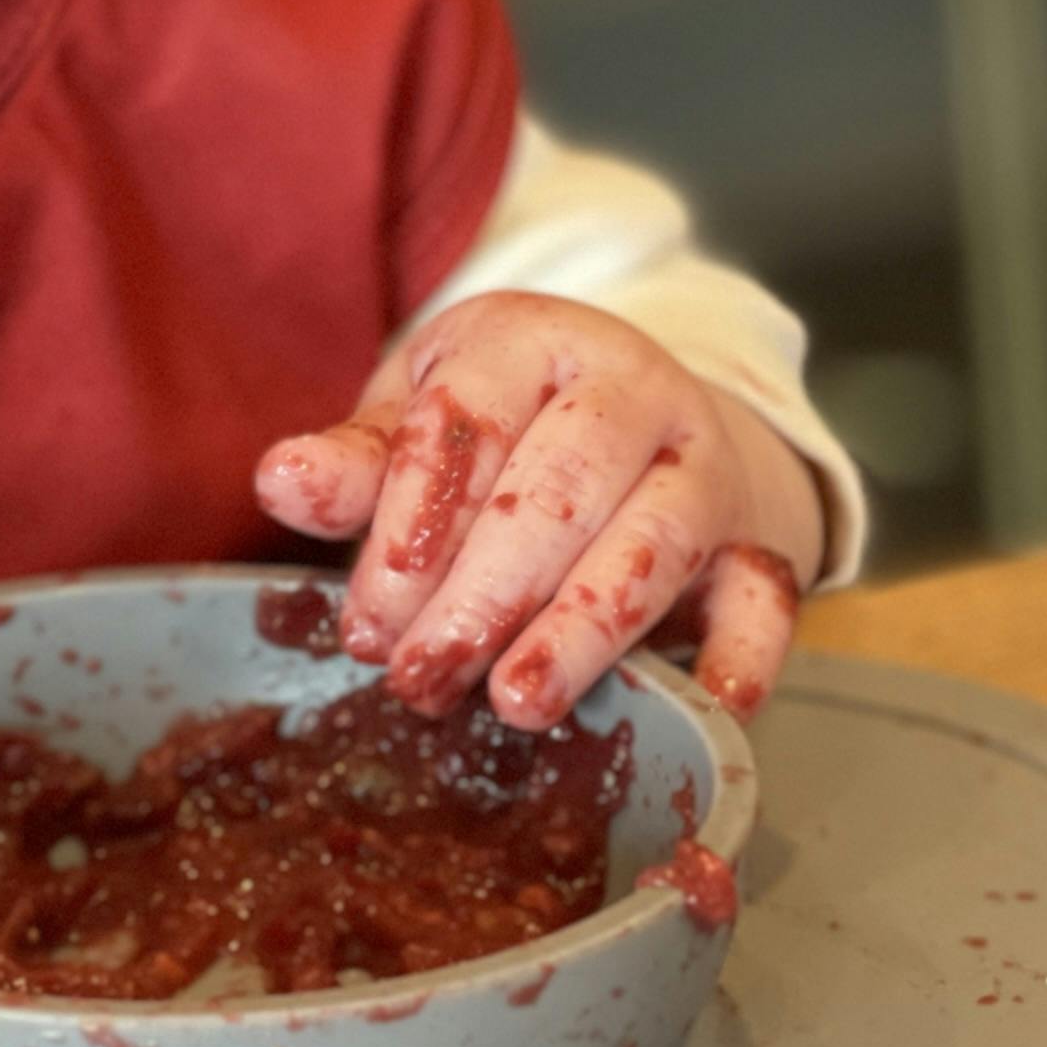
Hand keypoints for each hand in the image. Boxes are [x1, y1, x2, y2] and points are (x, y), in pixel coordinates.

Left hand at [254, 294, 827, 731]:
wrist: (653, 426)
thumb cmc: (508, 435)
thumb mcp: (423, 424)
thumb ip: (359, 464)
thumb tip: (281, 480)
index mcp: (531, 341)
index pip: (470, 420)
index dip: (415, 523)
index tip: (369, 619)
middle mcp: (633, 389)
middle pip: (562, 482)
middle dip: (484, 589)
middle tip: (420, 677)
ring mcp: (707, 464)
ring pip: (655, 537)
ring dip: (584, 626)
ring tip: (517, 701)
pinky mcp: (758, 541)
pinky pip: (765, 594)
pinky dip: (744, 651)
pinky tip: (707, 704)